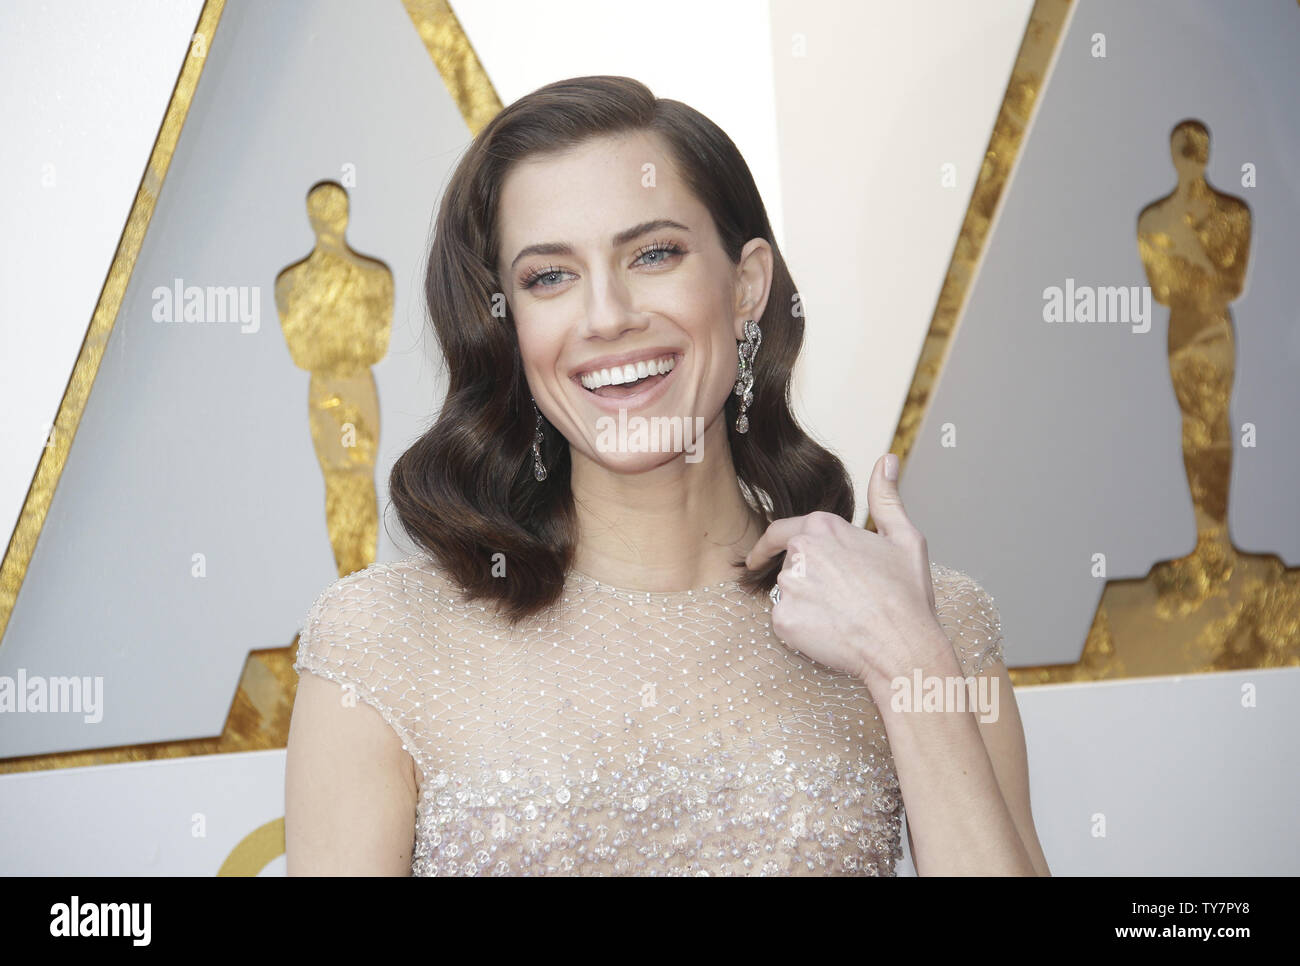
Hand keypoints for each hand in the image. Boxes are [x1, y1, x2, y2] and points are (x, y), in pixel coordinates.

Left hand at [744, 453, 943, 685]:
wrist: (903, 645)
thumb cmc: (906, 595)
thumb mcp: (904, 538)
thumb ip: (885, 497)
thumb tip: (886, 461)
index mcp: (822, 528)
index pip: (780, 532)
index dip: (767, 546)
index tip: (757, 558)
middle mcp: (799, 552)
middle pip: (789, 567)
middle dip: (808, 582)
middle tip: (842, 601)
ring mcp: (789, 587)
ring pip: (788, 596)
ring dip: (807, 606)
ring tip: (845, 616)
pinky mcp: (784, 620)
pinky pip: (786, 623)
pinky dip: (804, 630)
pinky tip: (833, 633)